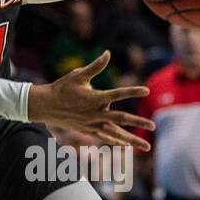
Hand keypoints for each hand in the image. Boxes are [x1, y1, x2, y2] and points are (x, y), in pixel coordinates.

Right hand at [28, 50, 153, 151]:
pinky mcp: (88, 130)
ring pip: (116, 134)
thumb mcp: (77, 75)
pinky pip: (106, 138)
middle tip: (154, 126)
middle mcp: (95, 113)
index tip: (146, 90)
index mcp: (94, 98)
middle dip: (138, 122)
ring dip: (132, 140)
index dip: (132, 91)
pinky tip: (127, 145)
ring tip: (146, 146)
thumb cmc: (62, 88)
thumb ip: (95, 66)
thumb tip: (108, 53)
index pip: (117, 94)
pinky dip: (117, 142)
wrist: (46, 106)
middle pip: (121, 119)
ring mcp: (92, 124)